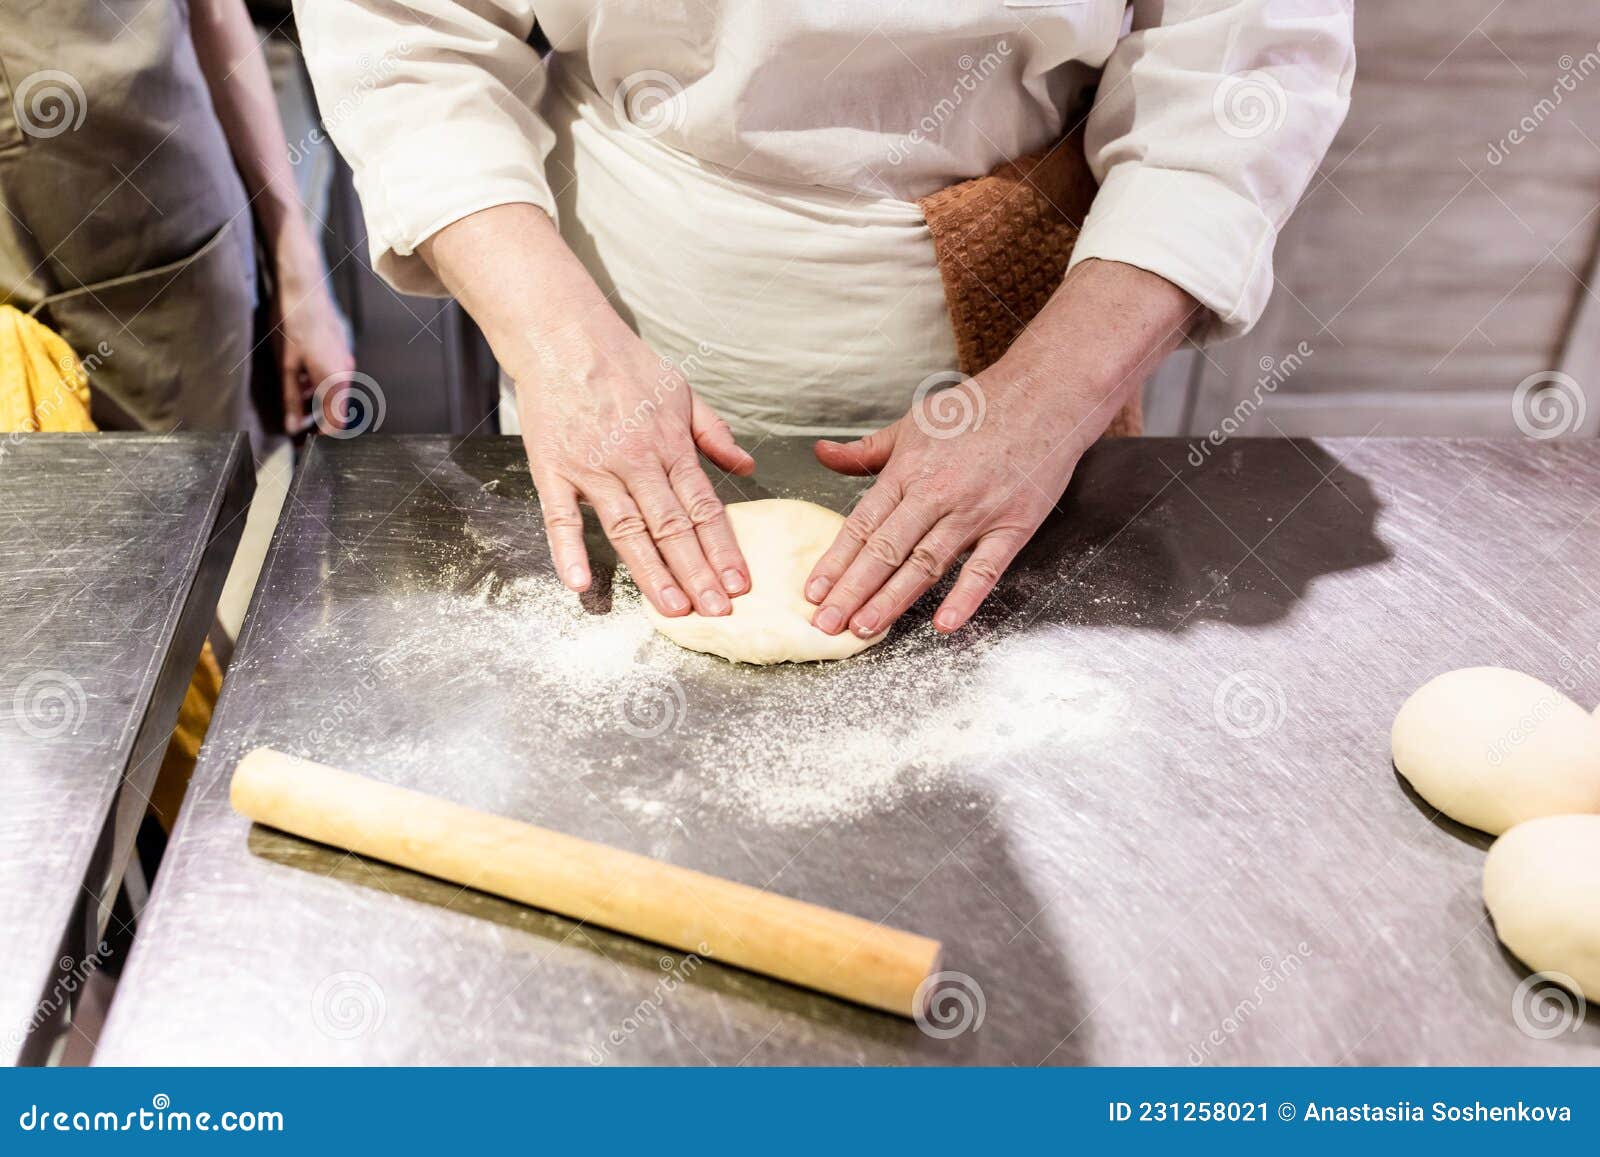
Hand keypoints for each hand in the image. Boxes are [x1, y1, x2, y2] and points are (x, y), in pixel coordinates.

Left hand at [270, 232, 353, 434]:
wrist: (301, 283)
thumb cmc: (290, 320)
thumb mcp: (284, 365)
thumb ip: (290, 398)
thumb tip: (291, 425)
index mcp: (334, 377)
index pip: (337, 420)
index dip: (323, 435)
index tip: (307, 441)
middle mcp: (346, 368)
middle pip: (338, 405)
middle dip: (318, 417)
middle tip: (296, 422)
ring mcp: (346, 355)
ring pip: (336, 388)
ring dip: (317, 397)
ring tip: (293, 397)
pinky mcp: (342, 344)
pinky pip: (335, 371)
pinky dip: (320, 380)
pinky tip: (300, 373)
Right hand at [515, 310, 752, 617]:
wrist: (565, 335)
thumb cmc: (624, 364)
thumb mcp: (682, 392)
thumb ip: (714, 434)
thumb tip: (747, 467)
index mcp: (670, 446)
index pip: (704, 508)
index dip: (723, 549)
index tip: (740, 584)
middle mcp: (636, 462)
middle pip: (672, 527)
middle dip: (697, 573)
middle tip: (717, 614)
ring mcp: (593, 468)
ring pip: (627, 530)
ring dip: (651, 573)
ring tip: (673, 610)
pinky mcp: (553, 469)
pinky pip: (561, 516)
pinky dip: (568, 551)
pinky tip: (581, 584)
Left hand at [806, 259, 1199, 637]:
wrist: (1046, 393)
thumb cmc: (978, 409)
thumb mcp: (912, 423)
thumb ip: (867, 450)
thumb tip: (822, 454)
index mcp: (908, 470)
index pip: (863, 524)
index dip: (835, 561)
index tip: (812, 592)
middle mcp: (936, 494)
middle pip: (886, 550)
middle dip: (852, 590)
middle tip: (825, 625)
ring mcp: (975, 512)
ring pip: (926, 564)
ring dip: (893, 600)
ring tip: (865, 629)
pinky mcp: (1013, 524)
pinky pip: (986, 568)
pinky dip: (965, 597)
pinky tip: (944, 623)